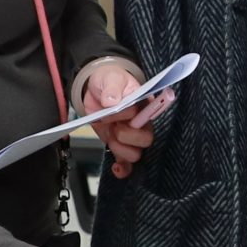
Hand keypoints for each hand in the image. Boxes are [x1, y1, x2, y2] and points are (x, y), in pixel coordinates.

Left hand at [82, 63, 170, 179]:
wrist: (96, 90)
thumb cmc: (108, 81)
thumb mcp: (109, 78)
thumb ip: (112, 87)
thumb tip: (112, 102)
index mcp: (144, 105)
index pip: (150, 117)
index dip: (138, 120)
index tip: (127, 116)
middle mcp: (141, 123)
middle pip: (146, 140)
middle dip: (127, 136)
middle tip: (115, 126)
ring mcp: (130, 136)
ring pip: (136, 154)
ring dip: (120, 148)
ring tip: (110, 135)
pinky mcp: (119, 145)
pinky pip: (126, 164)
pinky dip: (122, 169)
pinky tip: (115, 167)